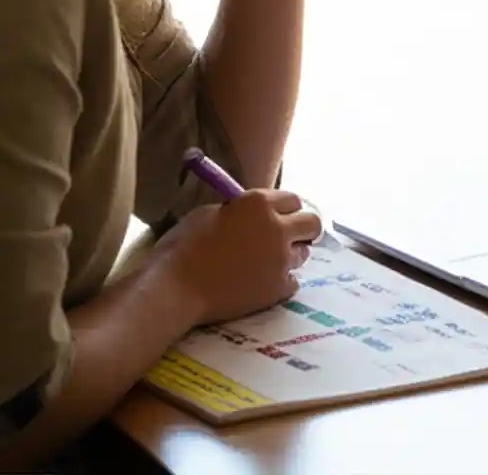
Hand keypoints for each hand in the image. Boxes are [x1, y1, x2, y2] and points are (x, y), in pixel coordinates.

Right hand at [151, 190, 320, 324]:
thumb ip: (239, 210)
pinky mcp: (280, 288)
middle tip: (286, 237)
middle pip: (312, 223)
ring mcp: (282, 260)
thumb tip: (253, 214)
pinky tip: (260, 283)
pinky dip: (281, 281)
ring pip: (304, 253)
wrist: (175, 289)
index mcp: (259, 204)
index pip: (293, 199)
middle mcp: (278, 229)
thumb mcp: (210, 213)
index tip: (277, 216)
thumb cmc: (182, 247)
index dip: (284, 208)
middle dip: (302, 228)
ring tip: (264, 263)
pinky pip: (293, 281)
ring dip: (290, 254)